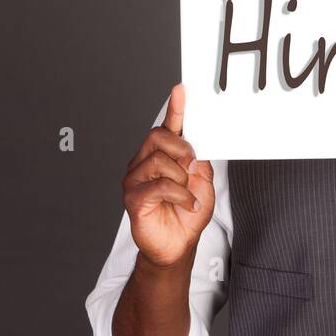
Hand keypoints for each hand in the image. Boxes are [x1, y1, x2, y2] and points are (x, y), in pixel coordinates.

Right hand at [122, 84, 215, 267]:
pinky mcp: (133, 197)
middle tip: (192, 169)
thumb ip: (199, 162)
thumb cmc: (187, 214)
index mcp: (162, 156)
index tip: (181, 90)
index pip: (168, 127)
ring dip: (181, 178)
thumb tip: (196, 147)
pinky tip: (186, 205)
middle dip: (182, 149)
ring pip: (159, 160)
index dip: (175, 108)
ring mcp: (135, 178)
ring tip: (187, 194)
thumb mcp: (202, 184)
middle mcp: (145, 162)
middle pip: (158, 136)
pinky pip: (160, 184)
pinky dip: (180, 195)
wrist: (177, 245)